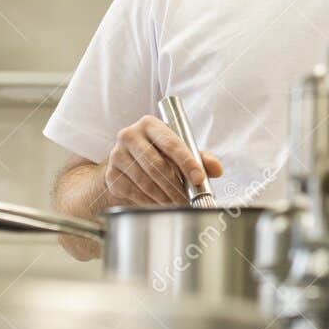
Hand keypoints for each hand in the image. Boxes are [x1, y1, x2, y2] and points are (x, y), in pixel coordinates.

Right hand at [103, 115, 223, 206]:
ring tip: (178, 204)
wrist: (130, 163)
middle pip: (157, 165)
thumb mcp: (182, 151)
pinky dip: (150, 201)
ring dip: (165, 197)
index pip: (171, 143)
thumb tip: (217, 169)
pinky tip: (161, 204)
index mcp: (150, 124)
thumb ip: (202, 158)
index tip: (199, 179)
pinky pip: (134, 192)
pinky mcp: (111, 174)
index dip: (187, 162)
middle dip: (176, 187)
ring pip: (145, 181)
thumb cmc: (161, 153)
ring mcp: (117, 155)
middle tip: (190, 200)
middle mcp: (130, 136)